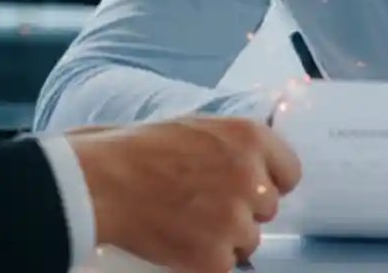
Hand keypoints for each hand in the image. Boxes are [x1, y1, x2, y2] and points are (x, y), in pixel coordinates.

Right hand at [69, 116, 301, 271]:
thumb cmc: (137, 150)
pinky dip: (204, 261)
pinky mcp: (214, 256)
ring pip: (249, 240)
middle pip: (269, 208)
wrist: (98, 183)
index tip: (250, 189)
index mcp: (250, 138)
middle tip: (205, 206)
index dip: (269, 182)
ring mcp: (235, 219)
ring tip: (187, 225)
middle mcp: (251, 177)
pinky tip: (179, 243)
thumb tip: (257, 167)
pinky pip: (225, 265)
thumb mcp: (198, 128)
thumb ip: (234, 147)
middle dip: (243, 211)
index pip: (290, 172)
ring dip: (225, 239)